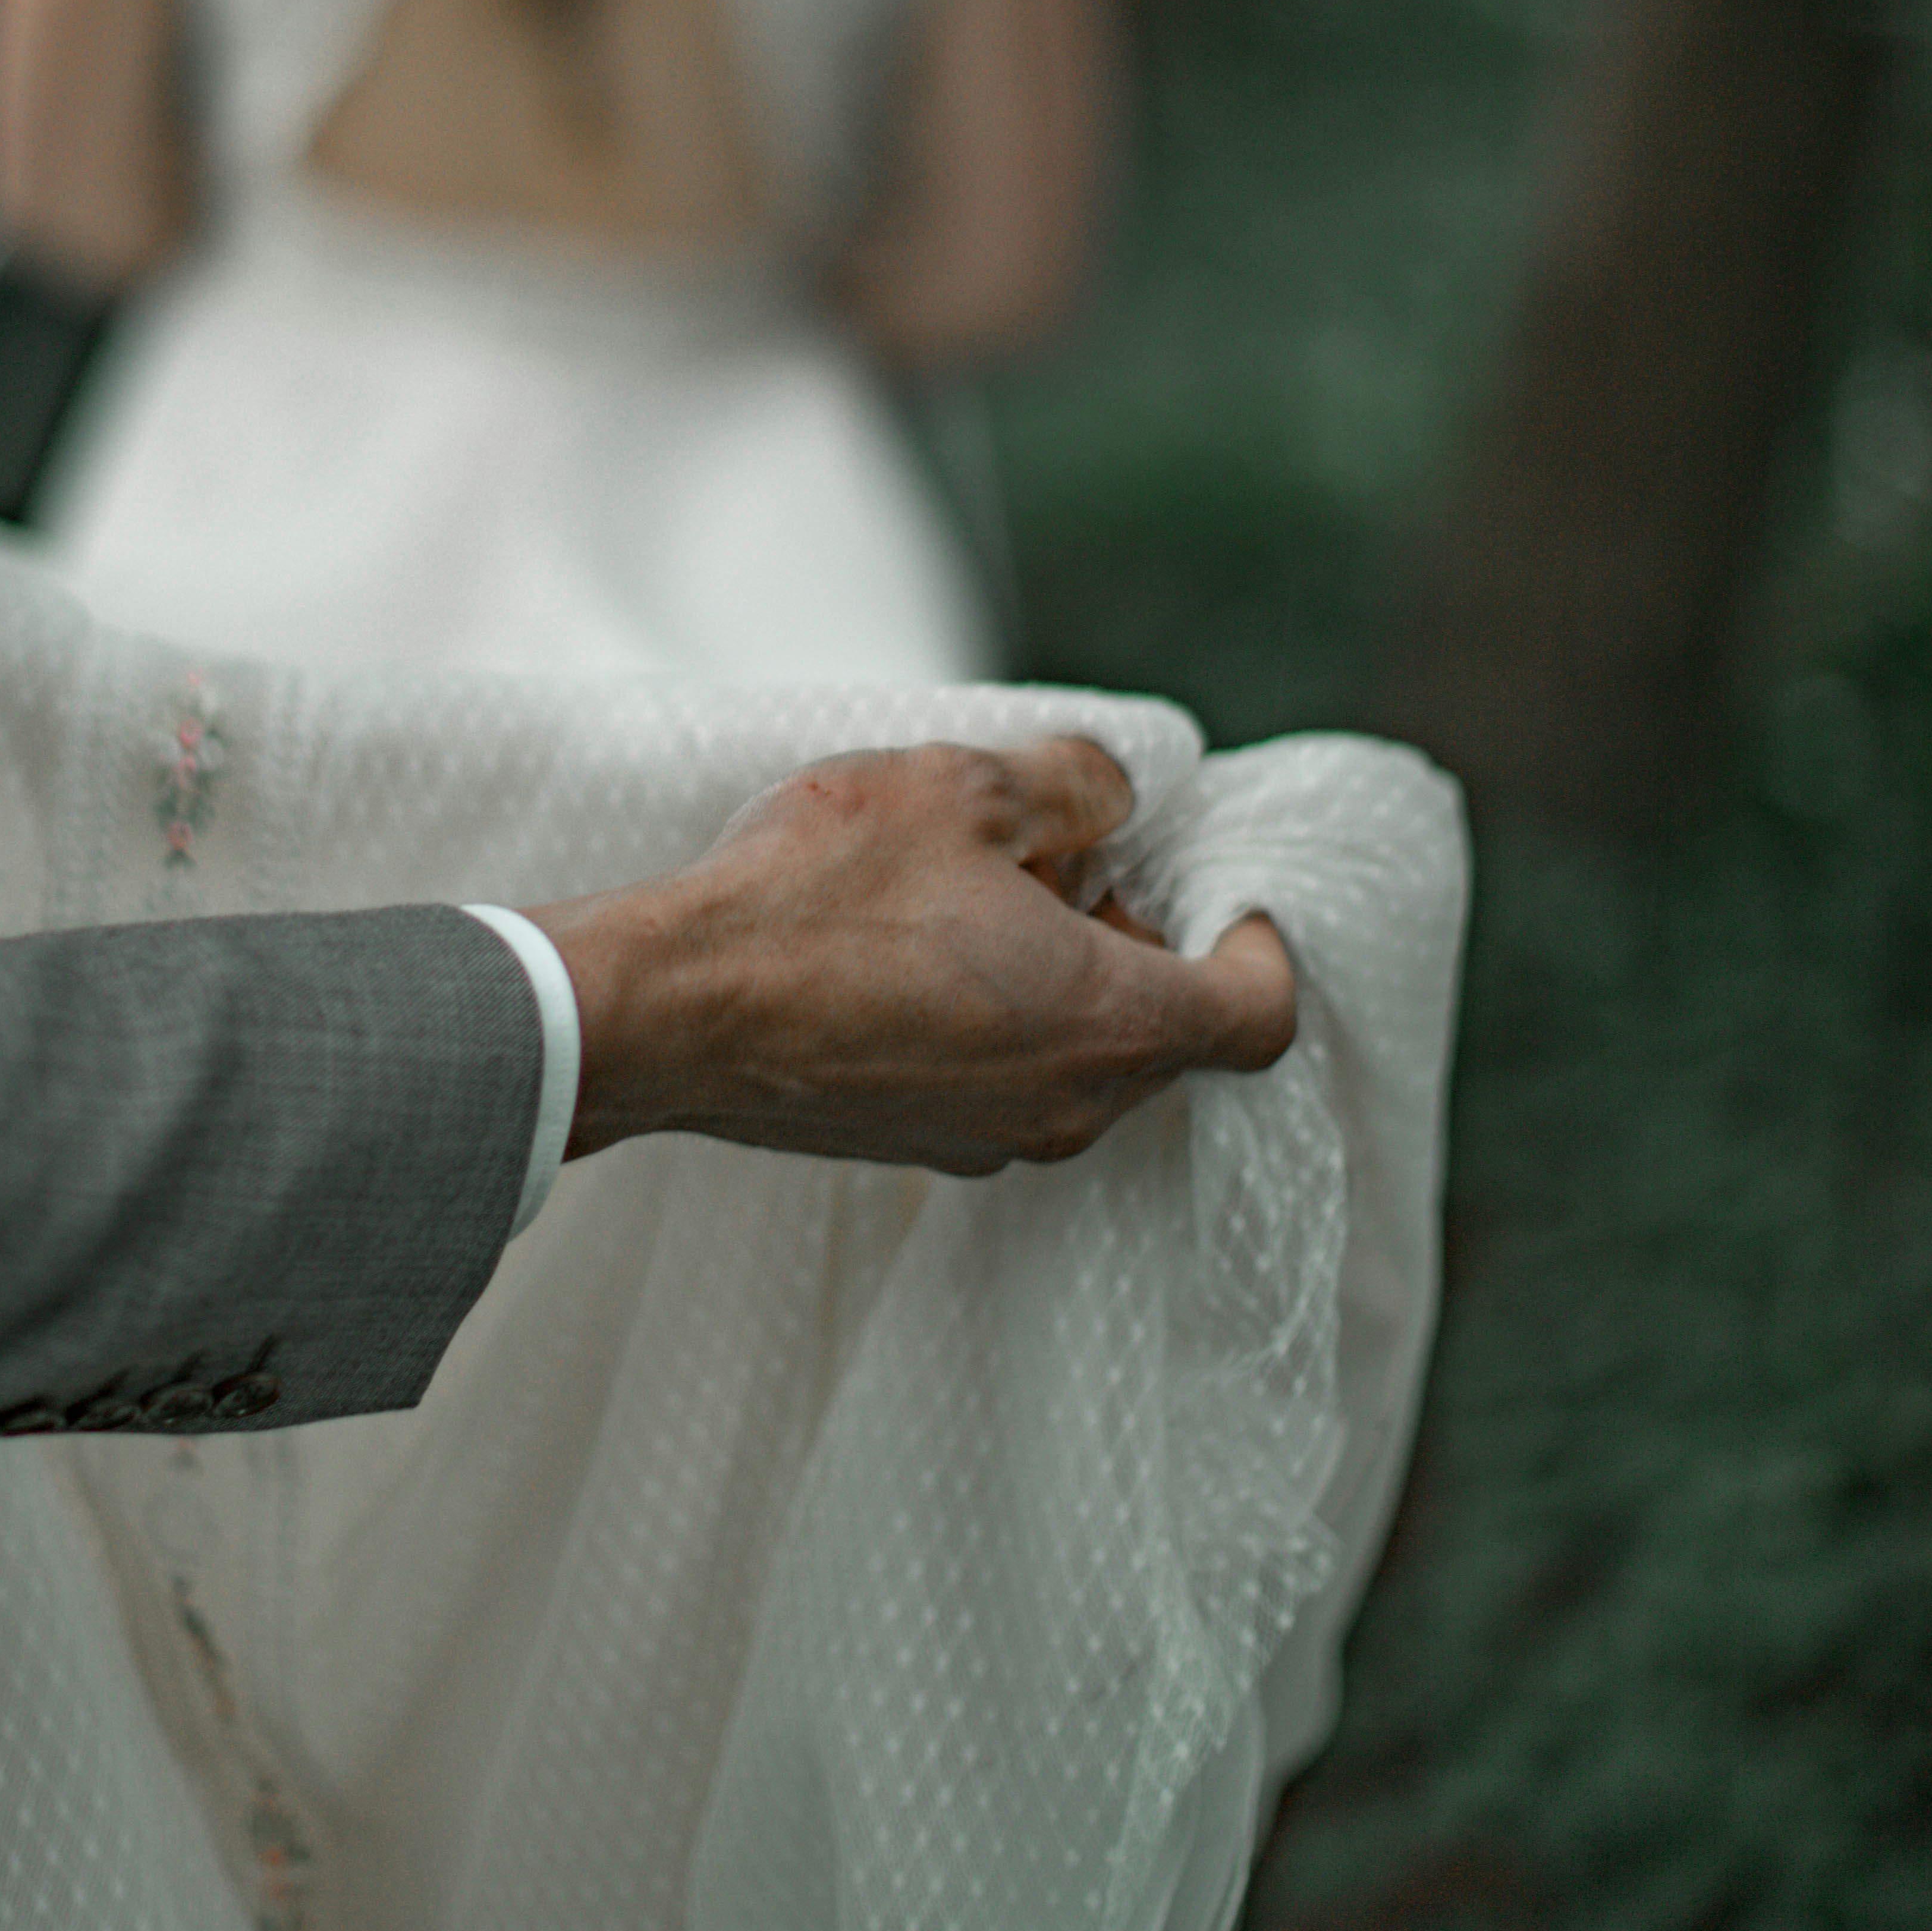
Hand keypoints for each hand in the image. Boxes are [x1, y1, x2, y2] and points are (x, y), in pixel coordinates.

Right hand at [533, 734, 1295, 1177]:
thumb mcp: (962, 785)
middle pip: (1163, 1031)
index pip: (1258, 1015)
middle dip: (1134, 936)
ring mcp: (988, 1138)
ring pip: (1077, 1054)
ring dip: (1056, 973)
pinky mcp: (916, 1146)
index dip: (1262, 944)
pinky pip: (1001, 1079)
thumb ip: (1074, 784)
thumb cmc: (819, 895)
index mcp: (1108, 1022)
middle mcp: (1067, 1106)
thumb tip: (1113, 800)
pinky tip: (909, 943)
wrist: (669, 1009)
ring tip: (970, 888)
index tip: (1225, 889)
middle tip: (1062, 855)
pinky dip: (993, 1014)